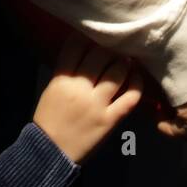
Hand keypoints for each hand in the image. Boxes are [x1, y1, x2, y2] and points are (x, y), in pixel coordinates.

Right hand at [33, 35, 143, 164]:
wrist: (51, 152)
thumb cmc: (50, 119)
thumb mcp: (52, 89)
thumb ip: (67, 70)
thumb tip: (86, 51)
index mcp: (62, 79)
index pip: (75, 47)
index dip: (86, 36)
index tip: (94, 34)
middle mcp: (80, 88)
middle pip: (99, 56)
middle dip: (108, 48)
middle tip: (114, 47)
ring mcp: (96, 104)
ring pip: (116, 73)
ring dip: (124, 63)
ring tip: (126, 60)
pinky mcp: (110, 120)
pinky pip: (130, 98)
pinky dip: (137, 85)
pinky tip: (136, 77)